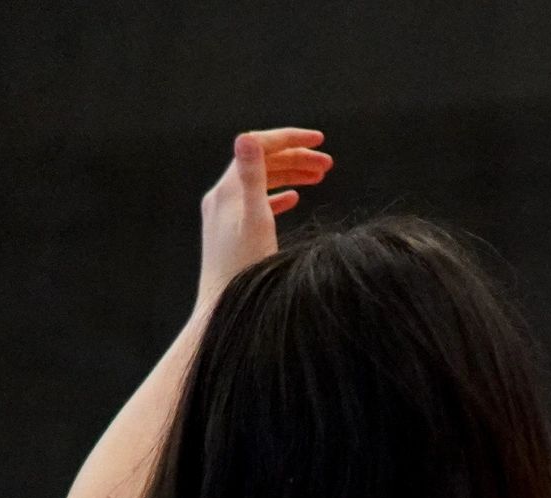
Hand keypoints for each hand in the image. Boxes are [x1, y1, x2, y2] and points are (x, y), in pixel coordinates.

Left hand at [196, 128, 332, 307]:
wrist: (222, 309)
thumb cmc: (243, 271)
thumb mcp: (255, 222)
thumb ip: (252, 178)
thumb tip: (247, 135)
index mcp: (228, 191)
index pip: (258, 149)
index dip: (289, 140)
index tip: (320, 140)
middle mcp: (223, 198)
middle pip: (261, 164)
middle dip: (296, 158)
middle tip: (328, 163)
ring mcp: (225, 215)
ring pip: (261, 183)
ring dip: (291, 175)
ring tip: (320, 177)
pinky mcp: (230, 232)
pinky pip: (257, 203)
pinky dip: (278, 195)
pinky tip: (294, 199)